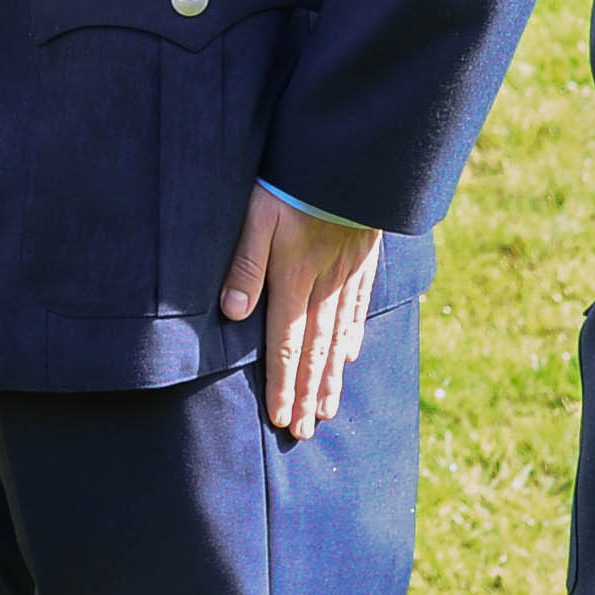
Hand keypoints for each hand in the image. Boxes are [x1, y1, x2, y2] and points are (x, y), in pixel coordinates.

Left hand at [220, 186, 386, 442]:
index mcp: (294, 280)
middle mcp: (323, 289)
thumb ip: (245, 264)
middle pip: (313, 353)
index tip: (280, 418)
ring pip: (337, 340)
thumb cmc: (293, 185)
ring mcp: (346, 280)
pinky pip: (357, 312)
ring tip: (326, 410)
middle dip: (307, 395)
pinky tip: (348, 358)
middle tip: (304, 432)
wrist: (349, 162)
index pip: (285, 345)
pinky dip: (351, 340)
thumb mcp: (258, 217)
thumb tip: (232, 312)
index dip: (282, 384)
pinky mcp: (362, 266)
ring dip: (329, 378)